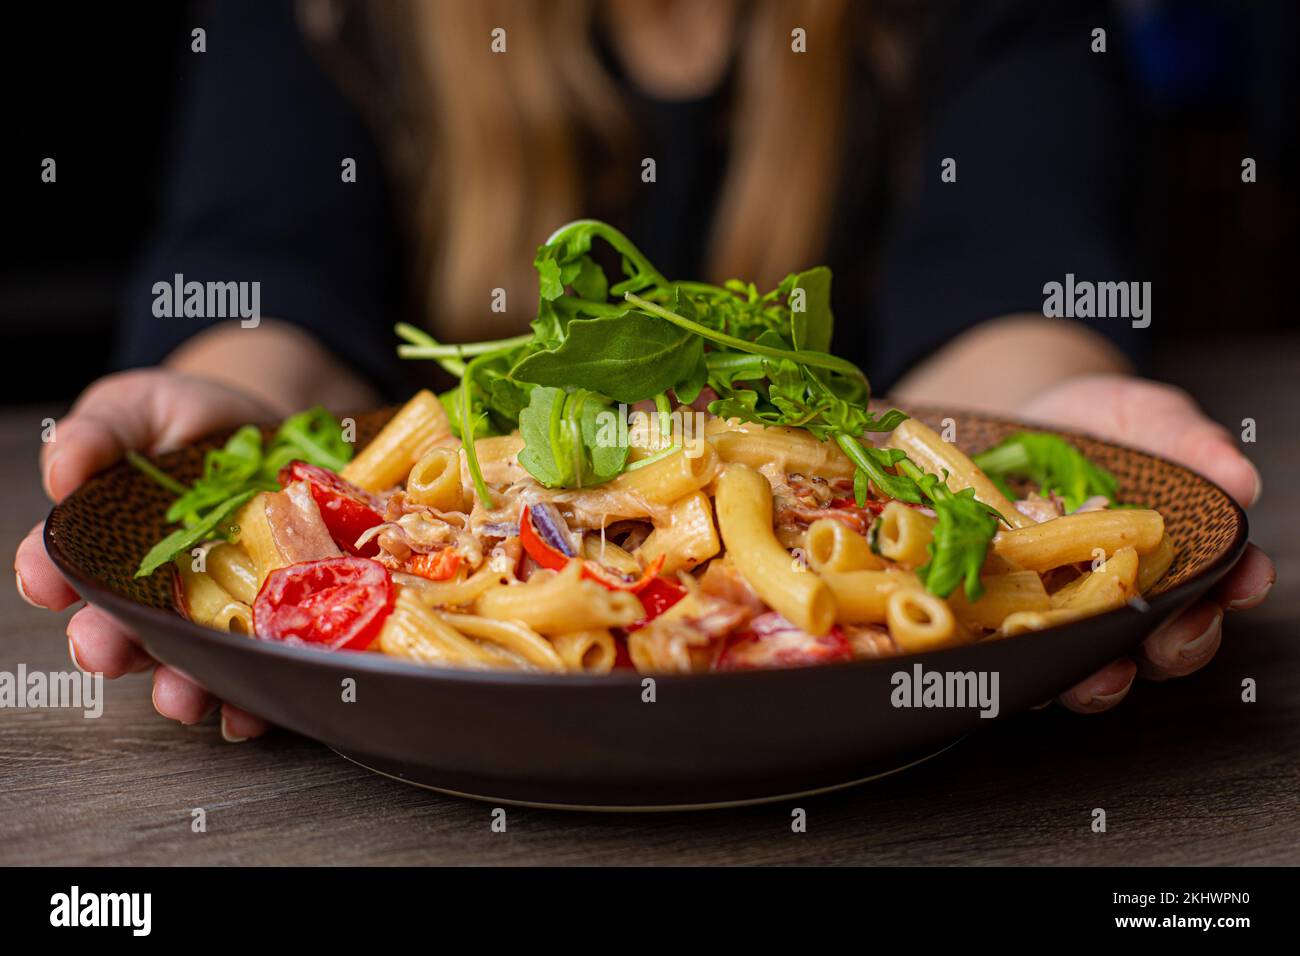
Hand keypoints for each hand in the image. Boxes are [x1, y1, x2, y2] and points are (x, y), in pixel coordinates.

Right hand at [15, 368, 277, 740]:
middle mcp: (148, 592)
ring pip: (184, 662)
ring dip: (178, 684)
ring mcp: (209, 611)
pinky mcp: (268, 621)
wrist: (275, 430)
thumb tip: (64, 469)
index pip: (62, 565)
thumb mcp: (140, 409)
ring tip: (179, 695)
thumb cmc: (192, 422)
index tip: (43, 581)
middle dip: (107, 644)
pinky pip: (256, 667)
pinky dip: (251, 699)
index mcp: (103, 544)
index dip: (48, 574)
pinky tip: (250, 710)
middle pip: (119, 629)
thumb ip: (100, 433)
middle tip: (100, 650)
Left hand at [1021, 373, 1274, 712]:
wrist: (1012, 426)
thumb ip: (1186, 443)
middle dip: (1173, 647)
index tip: (1244, 583)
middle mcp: (1126, 601)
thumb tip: (1239, 478)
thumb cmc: (1092, 426)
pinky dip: (1011, 659)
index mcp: (1174, 562)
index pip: (1216, 587)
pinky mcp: (1002, 620)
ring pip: (1088, 666)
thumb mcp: (1143, 418)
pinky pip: (1009, 652)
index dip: (1234, 590)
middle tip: (1169, 639)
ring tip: (1093, 675)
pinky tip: (1008, 654)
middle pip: (1161, 644)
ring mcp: (1064, 616)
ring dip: (1095, 679)